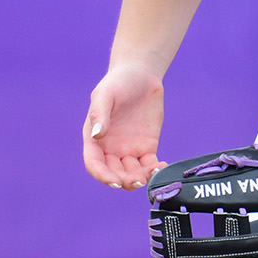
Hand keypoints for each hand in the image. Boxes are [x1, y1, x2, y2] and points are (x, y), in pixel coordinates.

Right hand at [83, 65, 166, 189]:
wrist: (141, 76)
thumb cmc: (117, 83)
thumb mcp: (105, 94)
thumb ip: (100, 113)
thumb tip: (96, 135)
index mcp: (95, 139)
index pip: (95, 164)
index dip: (103, 176)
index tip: (115, 181)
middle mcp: (110, 149)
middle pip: (114, 173)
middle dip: (125, 181)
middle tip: (139, 180)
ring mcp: (129, 150)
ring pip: (132, 174)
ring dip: (141, 179)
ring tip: (153, 173)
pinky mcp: (147, 147)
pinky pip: (150, 165)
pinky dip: (155, 170)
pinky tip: (162, 167)